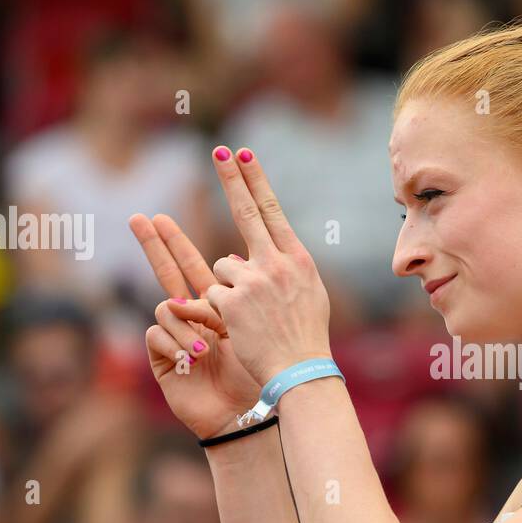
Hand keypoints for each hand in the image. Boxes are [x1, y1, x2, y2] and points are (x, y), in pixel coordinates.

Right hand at [128, 212, 261, 439]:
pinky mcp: (161, 359)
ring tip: (204, 347)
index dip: (180, 242)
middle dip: (155, 246)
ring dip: (184, 323)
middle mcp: (193, 318)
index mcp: (219, 307)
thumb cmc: (259, 374)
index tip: (165, 216)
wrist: (248, 415)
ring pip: (165, 305)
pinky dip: (174, 344)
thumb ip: (245, 296)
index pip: (196, 267)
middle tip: (139, 218)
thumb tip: (233, 258)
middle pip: (170, 272)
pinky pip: (156, 334)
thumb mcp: (255, 327)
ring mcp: (175, 337)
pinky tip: (192, 360)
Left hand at [204, 146, 332, 386]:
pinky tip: (240, 326)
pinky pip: (212, 294)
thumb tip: (249, 253)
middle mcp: (277, 264)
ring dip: (229, 287)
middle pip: (246, 213)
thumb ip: (283, 269)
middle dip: (231, 179)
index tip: (242, 154)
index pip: (272, 210)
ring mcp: (253, 282)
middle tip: (218, 151)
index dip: (254, 180)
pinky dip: (219, 309)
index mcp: (298, 260)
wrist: (300, 371)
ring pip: (223, 267)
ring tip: (250, 315)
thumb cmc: (306, 337)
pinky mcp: (231, 302)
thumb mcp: (308, 294)